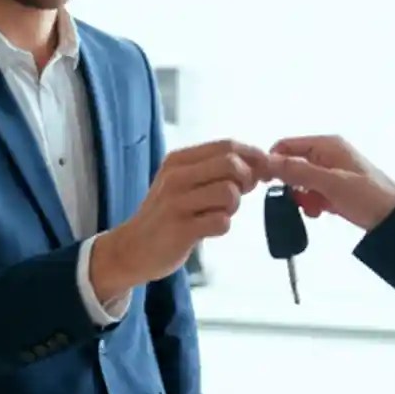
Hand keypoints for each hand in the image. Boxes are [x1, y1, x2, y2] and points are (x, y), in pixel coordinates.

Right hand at [92, 139, 269, 299]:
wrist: (132, 248)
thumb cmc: (166, 213)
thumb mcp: (183, 182)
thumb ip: (215, 170)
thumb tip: (259, 164)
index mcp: (178, 160)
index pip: (227, 145)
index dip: (253, 156)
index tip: (263, 171)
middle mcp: (176, 177)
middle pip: (231, 164)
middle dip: (247, 179)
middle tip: (241, 194)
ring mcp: (176, 203)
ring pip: (229, 192)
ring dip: (234, 206)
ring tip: (219, 213)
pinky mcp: (180, 229)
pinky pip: (221, 222)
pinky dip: (223, 226)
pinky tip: (209, 229)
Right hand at [267, 135, 394, 230]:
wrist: (394, 220)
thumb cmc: (367, 196)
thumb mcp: (330, 183)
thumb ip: (298, 171)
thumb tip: (267, 161)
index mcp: (326, 144)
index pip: (286, 145)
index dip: (273, 162)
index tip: (266, 183)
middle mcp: (327, 154)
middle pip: (292, 165)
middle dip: (290, 184)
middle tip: (296, 200)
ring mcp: (330, 172)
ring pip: (300, 182)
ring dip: (301, 197)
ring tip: (314, 208)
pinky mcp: (334, 188)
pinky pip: (312, 192)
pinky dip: (312, 203)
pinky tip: (321, 211)